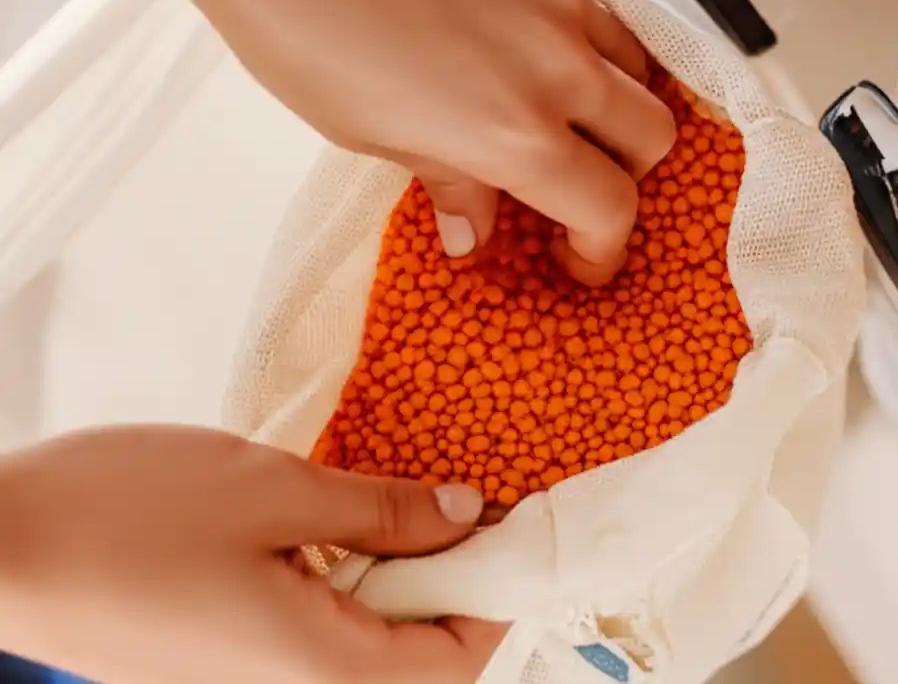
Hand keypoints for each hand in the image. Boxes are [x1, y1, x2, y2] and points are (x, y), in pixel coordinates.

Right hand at [0, 425, 505, 683]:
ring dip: (397, 580)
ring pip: (366, 645)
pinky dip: (345, 585)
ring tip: (398, 506)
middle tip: (457, 503)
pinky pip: (315, 636)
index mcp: (323, 670)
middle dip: (451, 583)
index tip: (517, 528)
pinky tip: (334, 528)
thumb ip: (382, 511)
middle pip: (419, 661)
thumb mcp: (274, 492)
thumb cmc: (119, 518)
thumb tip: (464, 514)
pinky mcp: (224, 665)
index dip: (501, 597)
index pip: (462, 663)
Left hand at [157, 0, 676, 284]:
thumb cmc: (300, 23)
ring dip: (617, 103)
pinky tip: (532, 46)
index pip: (609, 207)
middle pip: (652, 135)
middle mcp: (556, 66)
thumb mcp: (369, 133)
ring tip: (568, 115)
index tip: (583, 258)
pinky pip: (593, 7)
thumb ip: (447, 179)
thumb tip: (474, 224)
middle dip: (627, 174)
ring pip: (637, 65)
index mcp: (514, 135)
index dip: (603, 247)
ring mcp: (558, 0)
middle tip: (582, 188)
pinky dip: (582, 40)